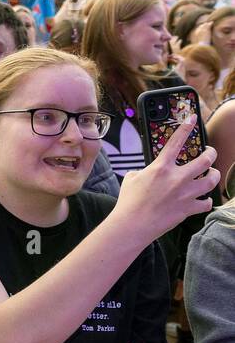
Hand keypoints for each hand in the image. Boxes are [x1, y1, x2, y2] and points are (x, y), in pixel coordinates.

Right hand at [113, 115, 218, 239]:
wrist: (133, 224)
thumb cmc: (128, 201)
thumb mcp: (131, 179)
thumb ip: (145, 171)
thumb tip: (149, 172)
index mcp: (161, 167)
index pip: (176, 141)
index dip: (186, 127)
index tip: (192, 118)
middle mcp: (177, 178)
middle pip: (205, 160)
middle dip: (211, 154)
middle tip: (209, 153)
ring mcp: (185, 194)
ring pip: (212, 180)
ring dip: (213, 175)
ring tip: (210, 174)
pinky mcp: (188, 209)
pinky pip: (207, 203)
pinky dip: (206, 201)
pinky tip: (203, 199)